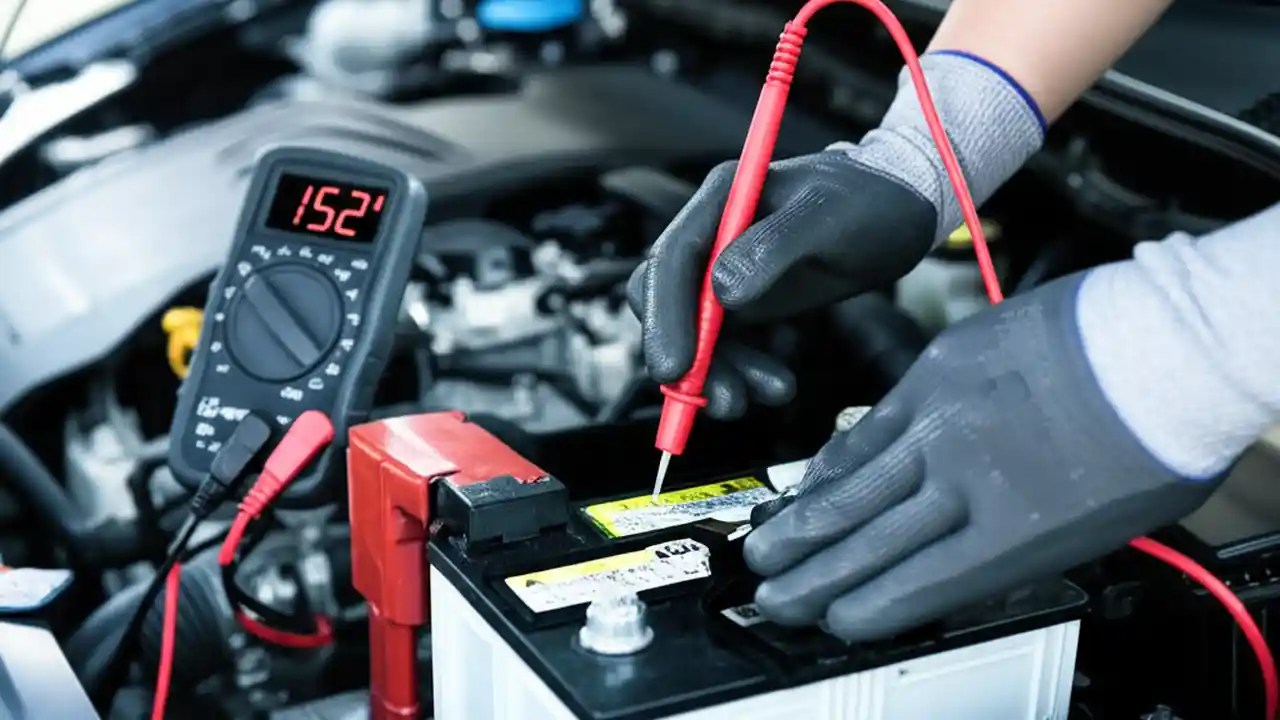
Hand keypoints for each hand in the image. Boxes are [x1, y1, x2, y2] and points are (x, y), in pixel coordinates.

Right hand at [627, 150, 936, 417]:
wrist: (901, 211)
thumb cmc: (871, 202)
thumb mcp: (830, 217)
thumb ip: (773, 247)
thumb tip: (722, 292)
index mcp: (721, 200)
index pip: (669, 260)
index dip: (665, 316)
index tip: (676, 367)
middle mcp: (711, 235)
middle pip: (666, 302)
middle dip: (688, 357)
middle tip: (722, 399)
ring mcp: (723, 271)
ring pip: (694, 334)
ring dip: (720, 374)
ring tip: (769, 393)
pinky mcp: (742, 302)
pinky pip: (725, 347)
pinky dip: (744, 372)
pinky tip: (777, 383)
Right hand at [742, 274, 1219, 641]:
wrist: (1169, 342)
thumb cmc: (1151, 438)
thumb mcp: (1089, 528)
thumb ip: (1006, 551)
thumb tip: (942, 563)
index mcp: (1009, 534)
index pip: (908, 588)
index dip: (859, 609)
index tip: (828, 620)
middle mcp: (966, 480)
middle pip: (864, 543)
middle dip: (808, 576)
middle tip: (770, 592)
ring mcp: (943, 421)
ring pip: (852, 486)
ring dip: (801, 523)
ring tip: (766, 546)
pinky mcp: (935, 370)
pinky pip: (870, 427)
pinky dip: (835, 461)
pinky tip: (811, 481)